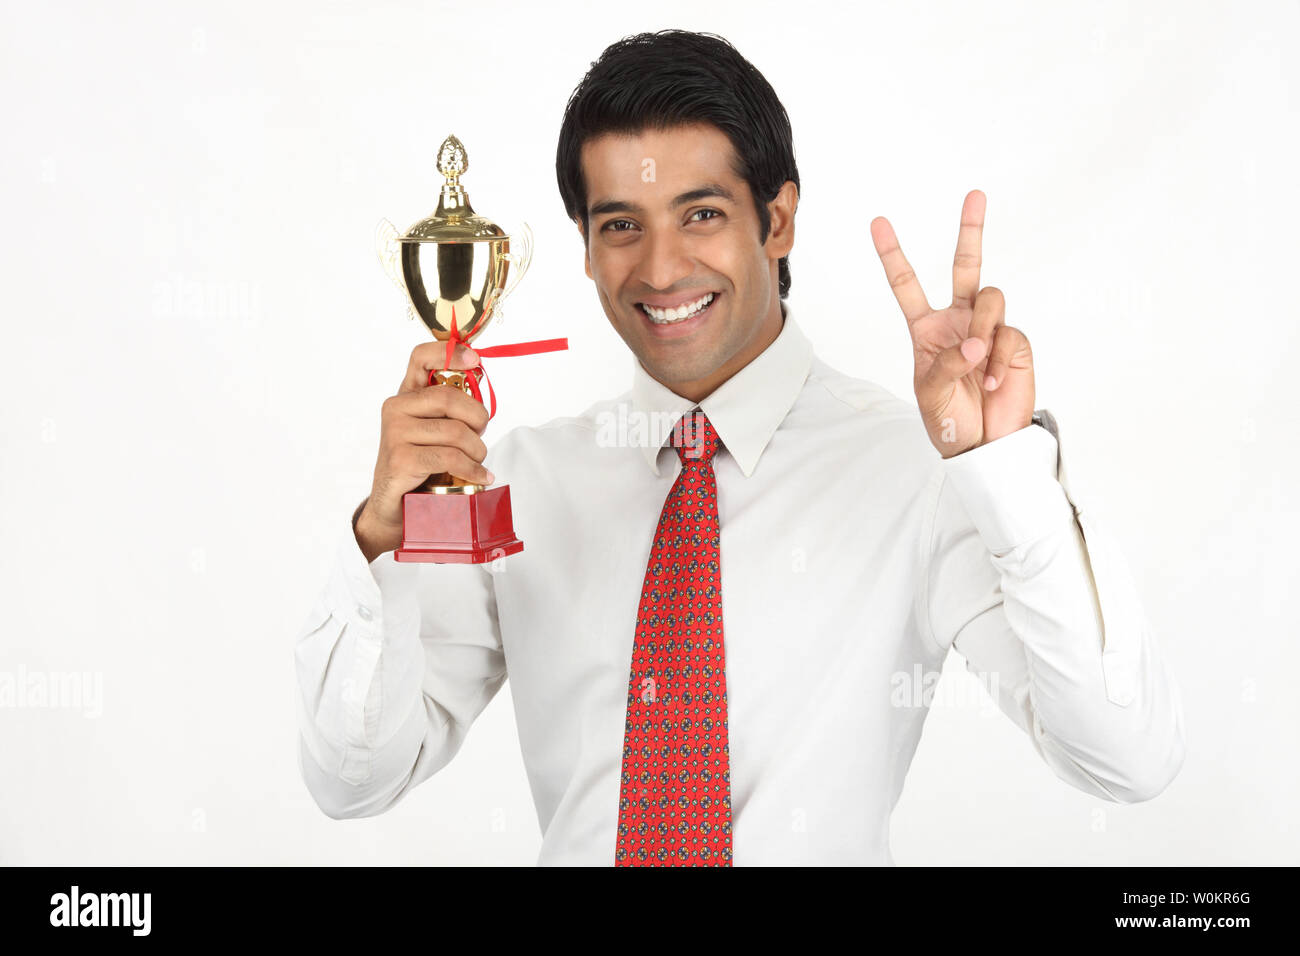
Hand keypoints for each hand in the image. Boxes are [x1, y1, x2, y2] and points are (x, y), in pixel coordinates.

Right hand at [354, 340, 493, 561]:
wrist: (394, 505)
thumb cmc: (421, 465)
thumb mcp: (435, 432)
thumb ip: (452, 411)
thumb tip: (482, 392)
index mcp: (406, 396)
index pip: (421, 358)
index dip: (450, 352)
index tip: (476, 358)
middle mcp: (396, 409)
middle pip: (450, 397)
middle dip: (478, 418)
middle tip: (481, 436)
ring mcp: (395, 433)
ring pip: (455, 432)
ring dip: (477, 450)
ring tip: (477, 462)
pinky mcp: (401, 459)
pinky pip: (450, 458)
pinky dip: (472, 469)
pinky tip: (480, 477)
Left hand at [870, 190, 1034, 457]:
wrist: (985, 444)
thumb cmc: (949, 419)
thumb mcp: (930, 394)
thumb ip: (946, 364)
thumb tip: (975, 342)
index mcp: (927, 328)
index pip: (907, 285)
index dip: (893, 255)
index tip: (879, 223)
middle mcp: (958, 320)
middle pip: (966, 265)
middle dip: (971, 229)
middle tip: (975, 194)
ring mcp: (988, 328)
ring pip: (989, 298)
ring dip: (981, 329)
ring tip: (977, 366)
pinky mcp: (1014, 342)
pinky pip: (1007, 334)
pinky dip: (997, 359)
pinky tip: (991, 382)